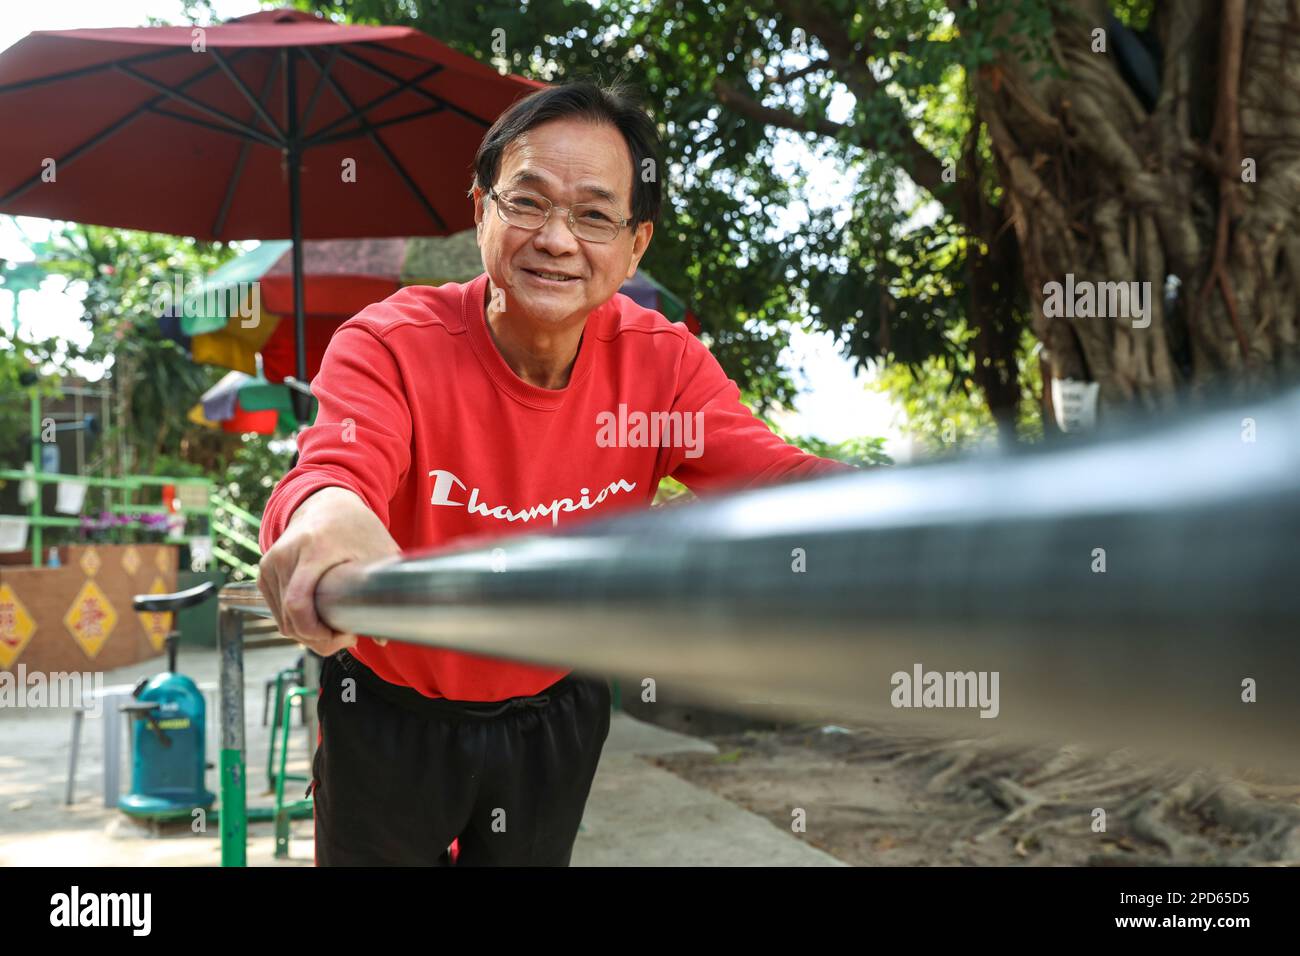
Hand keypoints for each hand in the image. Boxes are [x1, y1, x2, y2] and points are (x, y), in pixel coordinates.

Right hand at [257, 486, 400, 654]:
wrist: (327, 502)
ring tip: (335, 625)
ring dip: (307, 633)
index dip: (316, 633)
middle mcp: (286, 556)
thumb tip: (382, 637)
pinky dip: (295, 621)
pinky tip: (318, 616)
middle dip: (318, 638)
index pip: (298, 604)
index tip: (344, 635)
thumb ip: (387, 589)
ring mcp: (270, 564)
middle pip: (290, 619)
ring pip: (282, 620)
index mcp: (315, 549)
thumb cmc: (356, 527)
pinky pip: (276, 610)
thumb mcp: (380, 552)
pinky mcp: (264, 571)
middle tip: (346, 635)